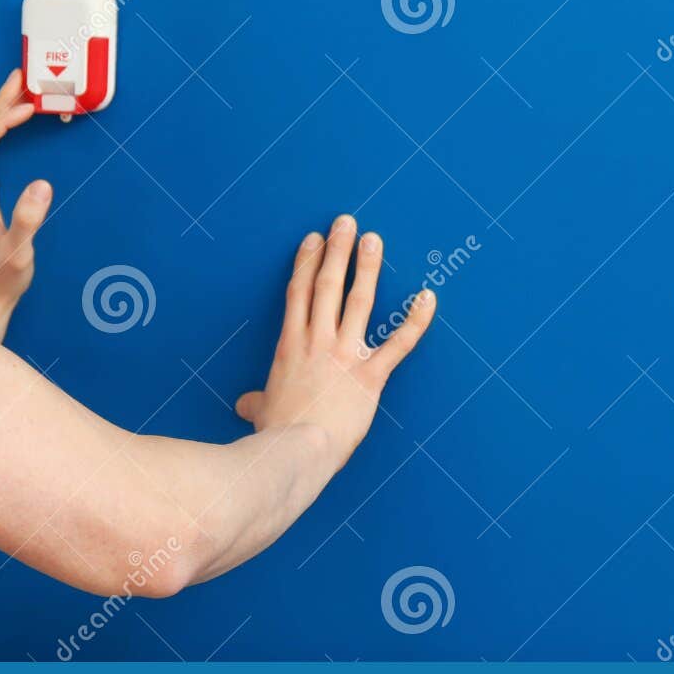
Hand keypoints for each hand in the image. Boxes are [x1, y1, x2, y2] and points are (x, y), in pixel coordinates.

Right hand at [234, 214, 435, 469]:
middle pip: (327, 285)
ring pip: (359, 302)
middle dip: (337, 251)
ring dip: (367, 267)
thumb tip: (246, 406)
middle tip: (346, 222)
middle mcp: (317, 342)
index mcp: (290, 346)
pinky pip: (399, 343)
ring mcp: (345, 355)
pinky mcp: (370, 375)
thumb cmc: (276, 435)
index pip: (298, 293)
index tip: (314, 239)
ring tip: (373, 240)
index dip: (306, 262)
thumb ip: (256, 402)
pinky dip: (416, 320)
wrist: (297, 452)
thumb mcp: (261, 412)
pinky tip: (428, 297)